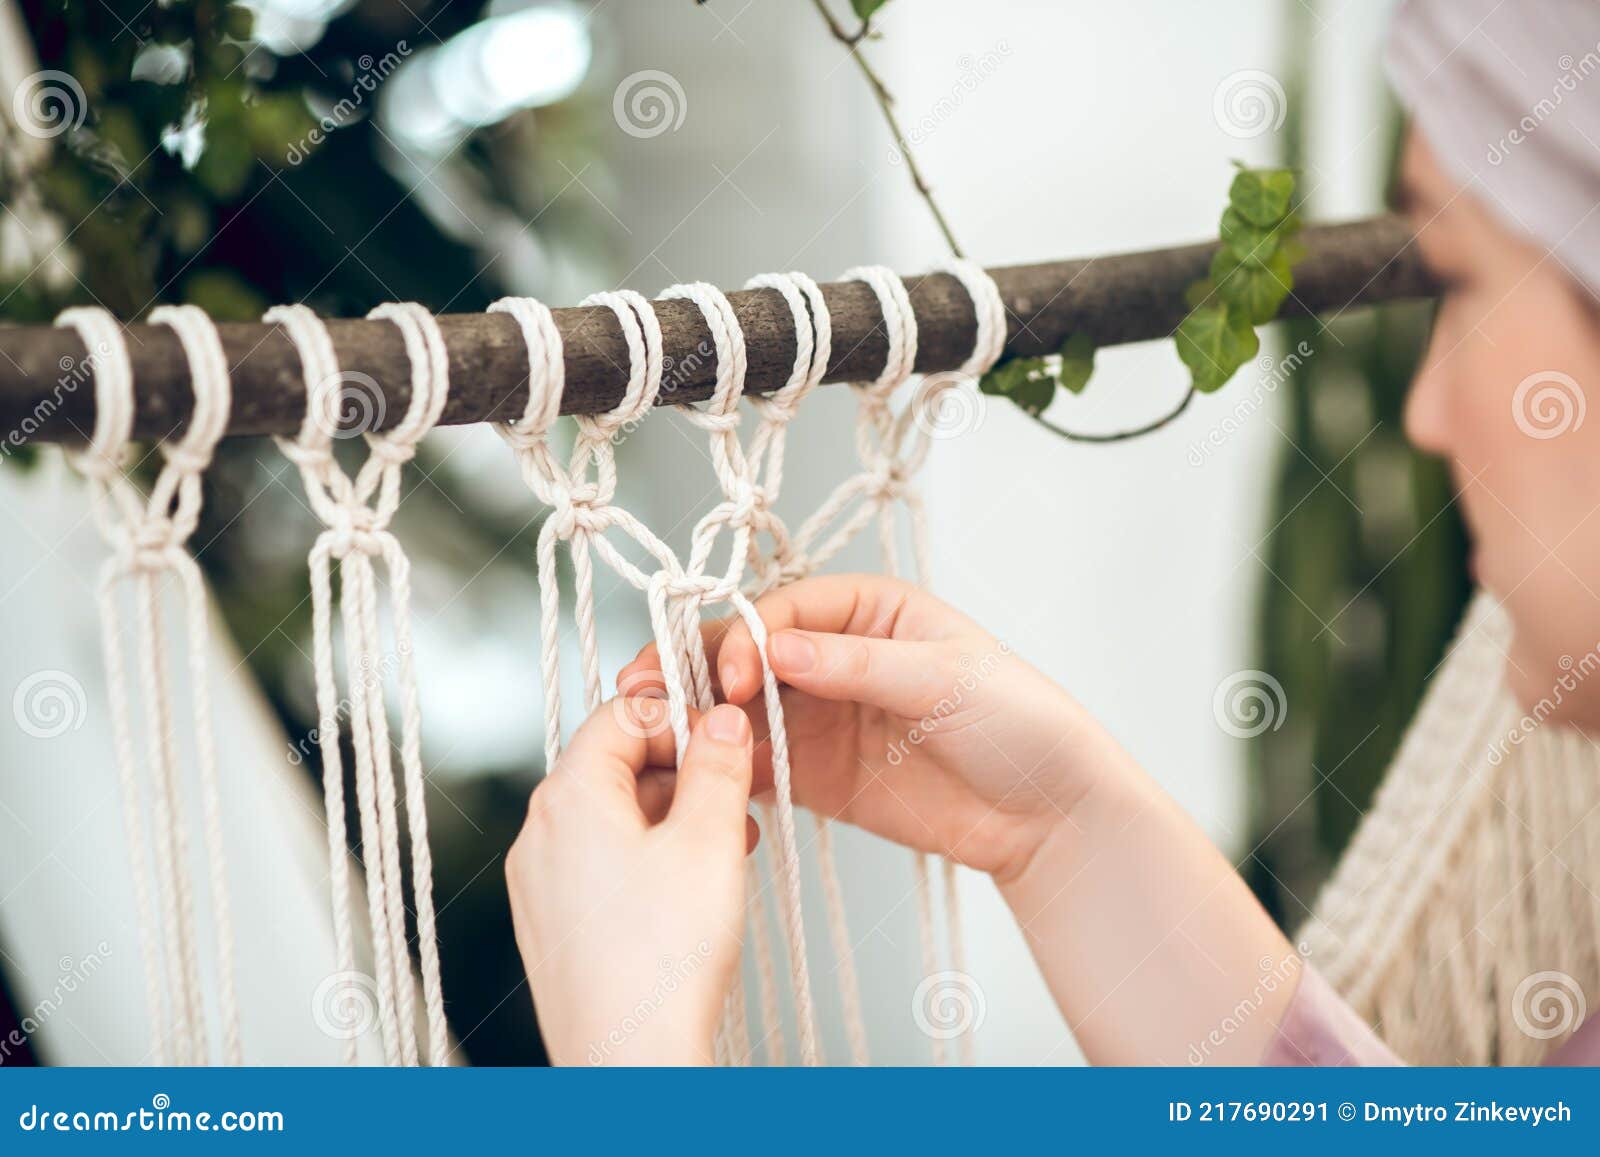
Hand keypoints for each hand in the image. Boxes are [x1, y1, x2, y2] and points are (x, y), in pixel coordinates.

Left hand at [505, 700, 756, 1065]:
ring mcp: (540, 882)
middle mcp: (539, 832)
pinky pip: (601, 863)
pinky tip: (693, 889)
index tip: (725, 746)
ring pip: (612, 816)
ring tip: (727, 847)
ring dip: (673, 817)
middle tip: (737, 799)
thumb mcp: (709, 841)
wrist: (628, 1064)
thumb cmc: (660, 963)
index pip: (624, 712)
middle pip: (616, 763)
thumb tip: (721, 720)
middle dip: (684, 772)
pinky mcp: (552, 924)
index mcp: (567, 796)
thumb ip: (717, 766)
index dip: (683, 719)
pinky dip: (649, 857)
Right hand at [618, 574, 1125, 881]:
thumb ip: (857, 664)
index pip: (784, 611)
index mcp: (867, 610)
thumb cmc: (1020, 721)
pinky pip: (755, 764)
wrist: (1048, 814)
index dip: (748, 638)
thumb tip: (775, 646)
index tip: (736, 675)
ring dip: (697, 719)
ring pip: (739, 709)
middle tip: (648, 692)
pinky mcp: (814, 775)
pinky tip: (694, 777)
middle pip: (745, 655)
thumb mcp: (944, 678)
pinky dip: (722, 769)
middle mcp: (832, 656)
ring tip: (657, 736)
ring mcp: (819, 716)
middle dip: (698, 671)